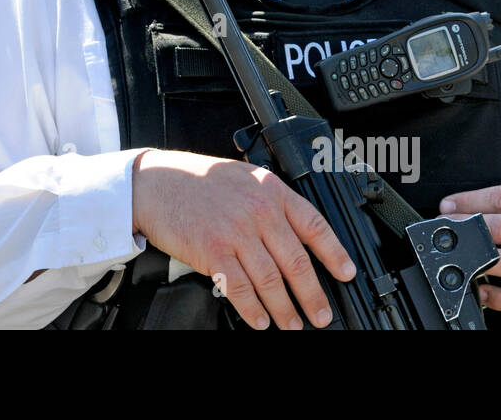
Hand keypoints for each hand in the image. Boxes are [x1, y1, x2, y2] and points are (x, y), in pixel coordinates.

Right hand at [131, 149, 355, 330]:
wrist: (155, 183)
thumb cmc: (196, 180)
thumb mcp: (242, 177)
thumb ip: (268, 200)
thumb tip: (294, 233)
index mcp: (270, 190)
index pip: (313, 225)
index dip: (334, 254)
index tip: (346, 274)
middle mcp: (258, 211)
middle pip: (296, 261)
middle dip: (313, 294)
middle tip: (321, 314)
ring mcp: (236, 232)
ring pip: (271, 280)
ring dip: (285, 309)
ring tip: (292, 324)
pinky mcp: (213, 252)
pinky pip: (241, 289)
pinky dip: (253, 309)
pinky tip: (260, 320)